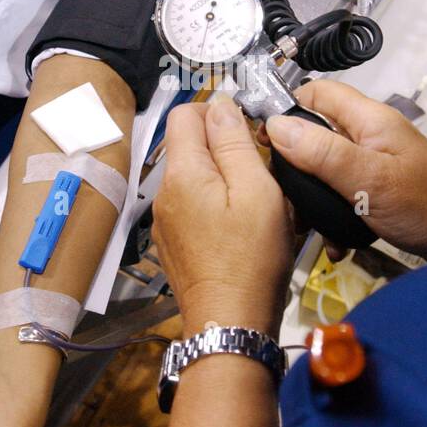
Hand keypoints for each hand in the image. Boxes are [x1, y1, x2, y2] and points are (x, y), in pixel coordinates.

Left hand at [152, 92, 294, 337]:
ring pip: (195, 177)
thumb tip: (220, 104)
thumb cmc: (250, 259)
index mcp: (182, 172)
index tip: (250, 132)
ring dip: (224, 178)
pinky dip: (218, 205)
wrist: (231, 321)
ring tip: (256, 202)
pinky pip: (195, 206)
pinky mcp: (175, 243)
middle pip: (190, 146)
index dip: (220, 113)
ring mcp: (167, 220)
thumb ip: (234, 142)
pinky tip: (242, 227)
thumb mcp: (256, 190)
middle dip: (225, 148)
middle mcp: (165, 192)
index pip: (186, 113)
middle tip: (261, 171)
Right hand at [259, 78, 426, 260]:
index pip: (317, 92)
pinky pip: (342, 190)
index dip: (287, 109)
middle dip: (294, 159)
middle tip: (280, 188)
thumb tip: (277, 126)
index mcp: (370, 120)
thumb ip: (324, 154)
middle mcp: (370, 135)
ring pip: (325, 164)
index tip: (263, 140)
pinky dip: (333, 212)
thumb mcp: (370, 180)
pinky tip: (334, 238)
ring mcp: (375, 161)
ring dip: (313, 193)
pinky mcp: (378, 188)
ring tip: (304, 219)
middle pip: (316, 130)